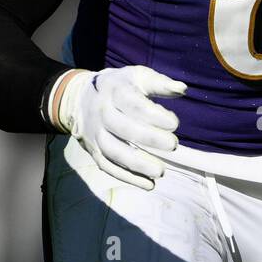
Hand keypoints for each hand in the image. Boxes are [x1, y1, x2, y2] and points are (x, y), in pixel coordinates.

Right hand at [53, 66, 185, 189]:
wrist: (79, 98)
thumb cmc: (119, 86)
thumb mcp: (137, 76)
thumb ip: (160, 83)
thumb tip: (182, 89)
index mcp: (115, 91)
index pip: (133, 104)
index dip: (154, 115)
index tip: (174, 123)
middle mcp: (102, 113)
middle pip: (123, 128)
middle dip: (149, 138)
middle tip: (173, 145)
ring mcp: (96, 134)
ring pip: (113, 151)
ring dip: (137, 164)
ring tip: (161, 171)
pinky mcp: (94, 151)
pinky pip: (108, 166)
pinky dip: (128, 177)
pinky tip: (149, 184)